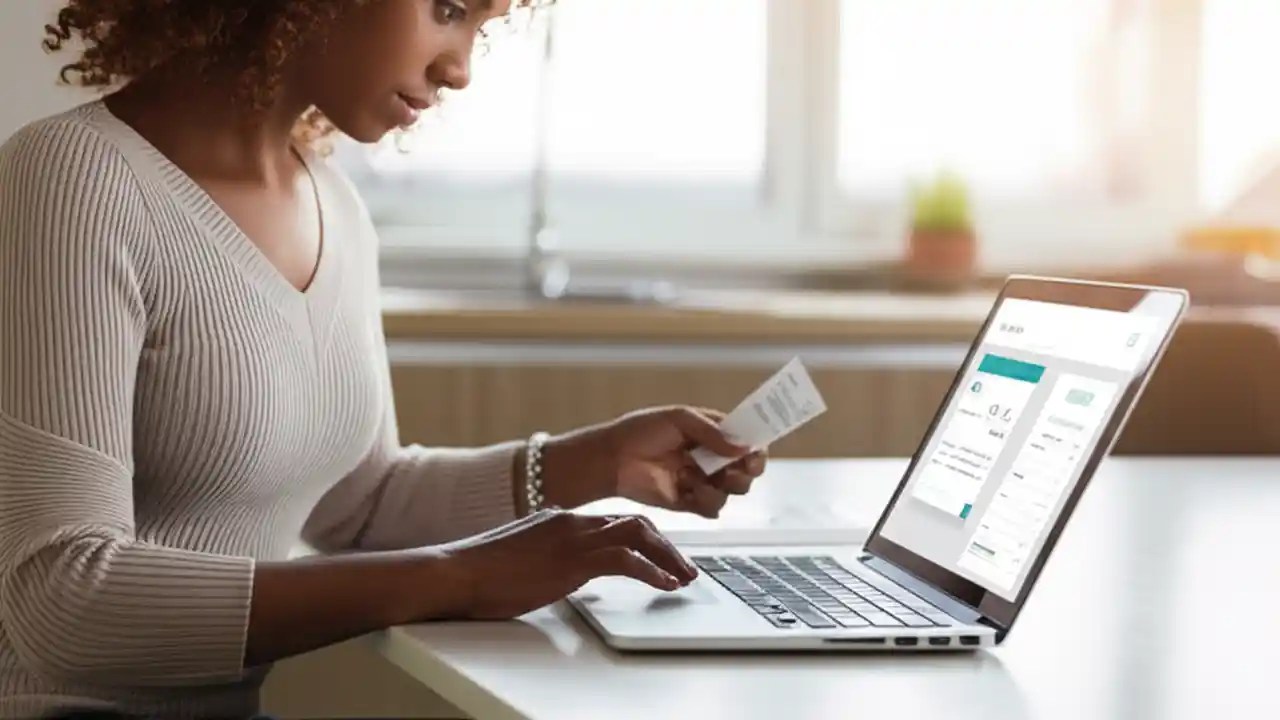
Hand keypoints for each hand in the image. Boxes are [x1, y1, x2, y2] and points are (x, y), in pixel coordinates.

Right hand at [431, 510, 698, 619]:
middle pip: (634, 524)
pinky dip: (651, 572)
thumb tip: (561, 566)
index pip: (613, 521)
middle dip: (665, 545)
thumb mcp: (521, 555)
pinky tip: (664, 584)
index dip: (643, 537)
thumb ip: (547, 552)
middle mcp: (571, 521)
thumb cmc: (480, 571)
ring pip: (638, 536)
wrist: (457, 572)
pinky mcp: (573, 560)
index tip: (661, 553)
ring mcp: (573, 538)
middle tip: (684, 566)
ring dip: (667, 557)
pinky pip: (625, 561)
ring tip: (685, 577)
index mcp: (560, 517)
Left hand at [543, 406, 768, 518]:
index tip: (753, 455)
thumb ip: (712, 432)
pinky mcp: (689, 502)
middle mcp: (711, 458)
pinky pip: (713, 508)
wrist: (612, 459)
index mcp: (713, 433)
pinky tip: (687, 489)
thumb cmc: (641, 431)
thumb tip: (744, 446)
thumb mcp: (678, 419)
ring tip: (694, 477)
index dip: (756, 450)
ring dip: (721, 487)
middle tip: (727, 471)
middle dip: (743, 473)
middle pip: (747, 472)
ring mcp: (702, 481)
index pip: (748, 442)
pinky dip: (706, 501)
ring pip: (733, 492)